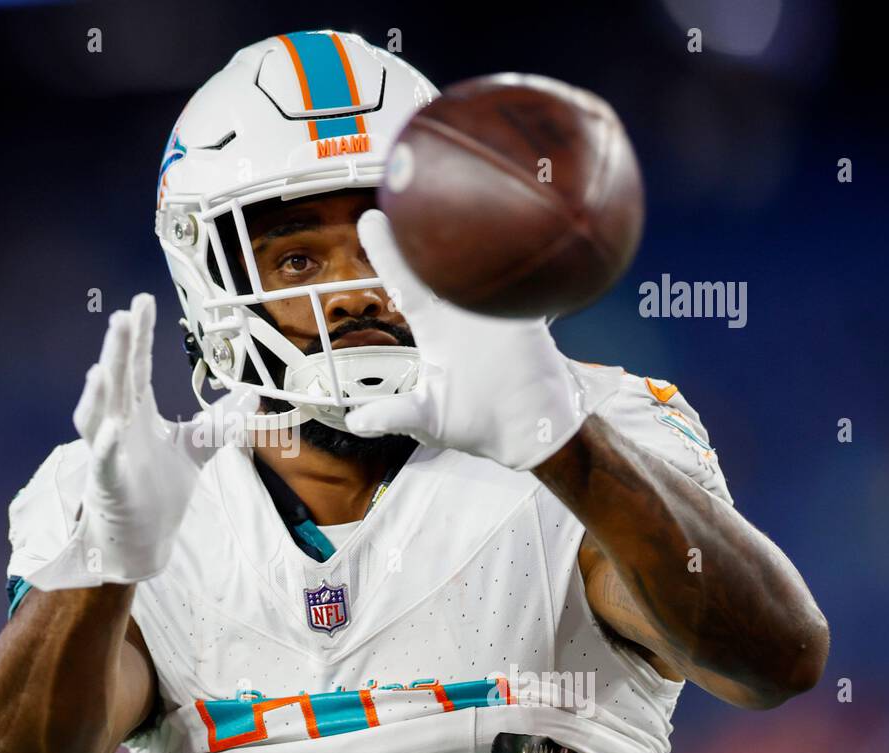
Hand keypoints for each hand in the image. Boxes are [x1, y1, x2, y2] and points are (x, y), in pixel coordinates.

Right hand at [63, 293, 252, 584]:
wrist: (142, 540)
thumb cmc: (157, 492)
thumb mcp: (195, 450)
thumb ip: (218, 424)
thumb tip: (250, 400)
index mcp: (137, 414)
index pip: (136, 367)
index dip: (138, 336)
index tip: (142, 302)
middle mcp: (118, 428)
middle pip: (117, 382)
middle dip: (118, 351)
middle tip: (122, 317)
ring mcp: (110, 456)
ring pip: (99, 418)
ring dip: (100, 394)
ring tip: (103, 367)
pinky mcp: (110, 486)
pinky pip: (103, 463)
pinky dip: (105, 446)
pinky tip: (113, 429)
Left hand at [343, 210, 591, 470]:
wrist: (531, 434)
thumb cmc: (478, 423)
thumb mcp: (428, 418)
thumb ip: (393, 414)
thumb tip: (357, 422)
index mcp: (437, 328)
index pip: (406, 281)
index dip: (388, 252)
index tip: (370, 219)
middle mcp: (464, 312)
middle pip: (441, 260)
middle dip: (425, 225)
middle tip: (407, 182)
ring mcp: (497, 311)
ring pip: (480, 262)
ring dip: (472, 230)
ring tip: (456, 190)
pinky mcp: (527, 316)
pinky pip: (519, 281)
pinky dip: (517, 256)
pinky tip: (508, 224)